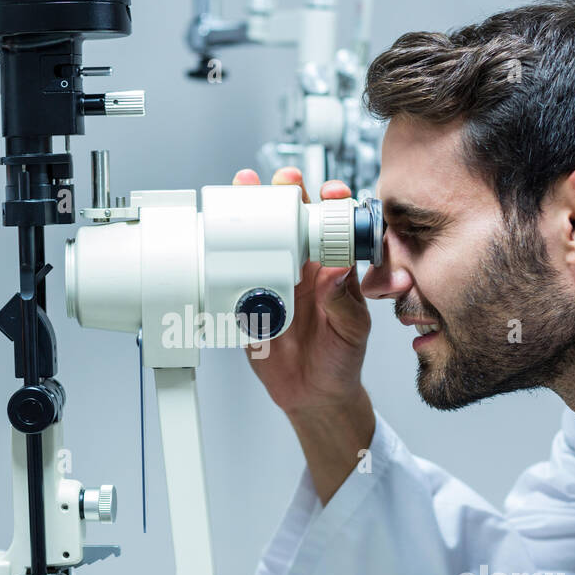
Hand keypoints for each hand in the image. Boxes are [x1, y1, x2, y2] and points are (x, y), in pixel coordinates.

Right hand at [232, 166, 370, 418]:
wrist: (313, 395)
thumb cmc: (342, 358)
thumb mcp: (353, 330)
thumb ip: (344, 302)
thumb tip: (337, 271)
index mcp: (331, 269)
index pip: (332, 227)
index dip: (331, 203)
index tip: (330, 191)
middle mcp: (301, 270)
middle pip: (291, 223)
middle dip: (285, 194)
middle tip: (282, 179)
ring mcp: (272, 283)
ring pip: (260, 242)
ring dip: (251, 215)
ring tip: (246, 189)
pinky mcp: (249, 302)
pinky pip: (235, 277)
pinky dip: (225, 256)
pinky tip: (220, 235)